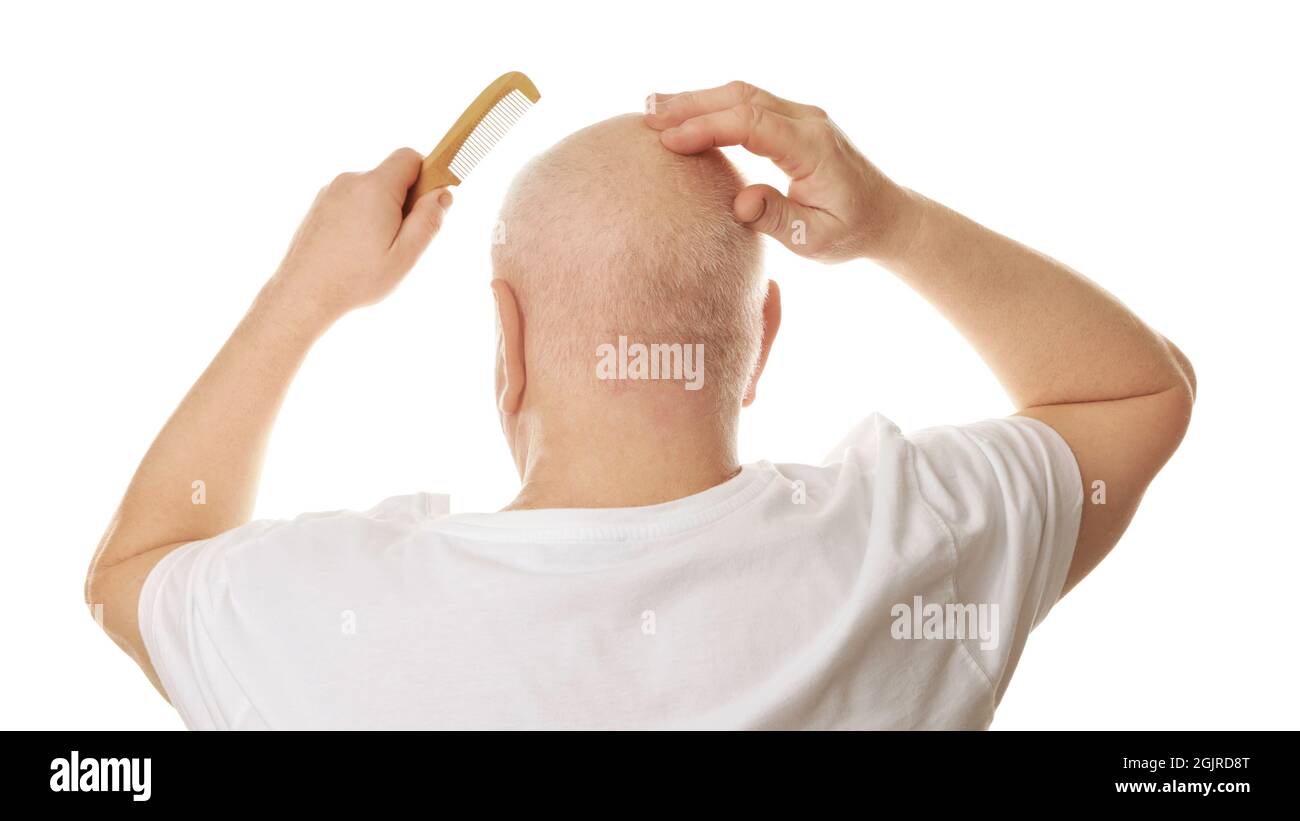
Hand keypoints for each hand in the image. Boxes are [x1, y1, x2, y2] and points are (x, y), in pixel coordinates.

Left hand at [271, 148, 451, 321]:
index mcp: (375, 188)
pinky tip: (355, 249)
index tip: (427, 205)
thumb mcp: (405, 255)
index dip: (426, 176)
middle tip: (400, 241)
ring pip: (372, 190)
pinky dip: (362, 217)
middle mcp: (351, 181)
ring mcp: (331, 192)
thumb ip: (429, 220)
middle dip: (404, 201)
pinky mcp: (320, 205)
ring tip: (374, 250)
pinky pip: (353, 201)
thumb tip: (443, 193)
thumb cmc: (356, 278)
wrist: (303, 293)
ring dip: (382, 212)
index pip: (409, 157)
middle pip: (391, 176)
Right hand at [645, 81, 917, 262]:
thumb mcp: (817, 238)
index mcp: (813, 148)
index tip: (670, 142)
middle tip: (647, 116)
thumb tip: (741, 202)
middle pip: (742, 98)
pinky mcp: (793, 120)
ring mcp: (802, 116)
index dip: (708, 129)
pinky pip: (749, 103)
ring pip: (743, 94)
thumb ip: (779, 219)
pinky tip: (685, 114)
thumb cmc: (851, 232)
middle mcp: (808, 121)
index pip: (752, 125)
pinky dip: (713, 105)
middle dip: (692, 104)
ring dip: (698, 100)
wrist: (886, 216)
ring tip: (654, 108)